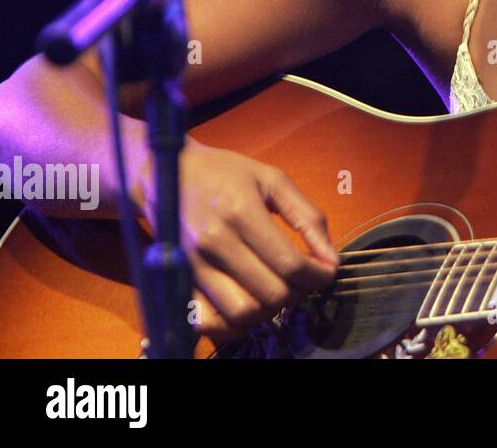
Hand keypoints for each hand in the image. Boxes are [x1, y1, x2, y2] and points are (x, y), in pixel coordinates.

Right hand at [133, 140, 337, 338]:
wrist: (164, 174)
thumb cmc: (226, 173)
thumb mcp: (273, 180)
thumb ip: (308, 217)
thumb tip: (332, 258)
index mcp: (242, 212)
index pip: (289, 263)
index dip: (318, 276)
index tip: (328, 272)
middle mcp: (215, 243)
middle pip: (270, 294)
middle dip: (299, 292)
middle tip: (304, 279)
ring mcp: (193, 266)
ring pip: (242, 314)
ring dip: (269, 310)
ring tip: (277, 288)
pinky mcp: (179, 281)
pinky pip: (207, 323)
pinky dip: (233, 323)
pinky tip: (247, 301)